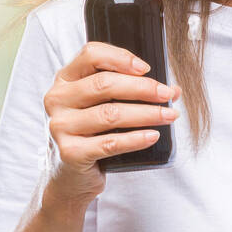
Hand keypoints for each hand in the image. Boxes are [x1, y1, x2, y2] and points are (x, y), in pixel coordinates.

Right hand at [41, 41, 179, 207]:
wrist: (71, 177)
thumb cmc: (92, 134)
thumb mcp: (104, 106)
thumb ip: (132, 92)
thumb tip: (173, 90)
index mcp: (65, 79)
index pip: (91, 54)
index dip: (121, 58)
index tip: (147, 68)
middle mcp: (57, 99)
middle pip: (104, 84)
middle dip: (143, 88)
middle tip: (168, 94)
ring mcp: (60, 126)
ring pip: (110, 114)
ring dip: (146, 114)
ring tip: (169, 115)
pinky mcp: (70, 152)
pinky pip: (110, 143)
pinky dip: (136, 139)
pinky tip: (153, 136)